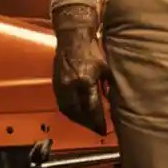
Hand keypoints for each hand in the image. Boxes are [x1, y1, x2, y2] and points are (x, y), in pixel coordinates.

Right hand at [51, 5, 110, 135]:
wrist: (72, 37)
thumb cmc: (93, 50)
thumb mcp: (106, 68)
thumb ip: (108, 86)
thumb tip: (112, 101)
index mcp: (85, 81)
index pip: (92, 108)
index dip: (98, 120)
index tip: (103, 129)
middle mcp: (71, 86)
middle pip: (78, 113)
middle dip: (88, 123)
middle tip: (96, 129)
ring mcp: (61, 86)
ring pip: (68, 110)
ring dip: (78, 119)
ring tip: (87, 124)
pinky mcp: (55, 84)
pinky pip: (62, 103)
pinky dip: (70, 111)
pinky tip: (77, 113)